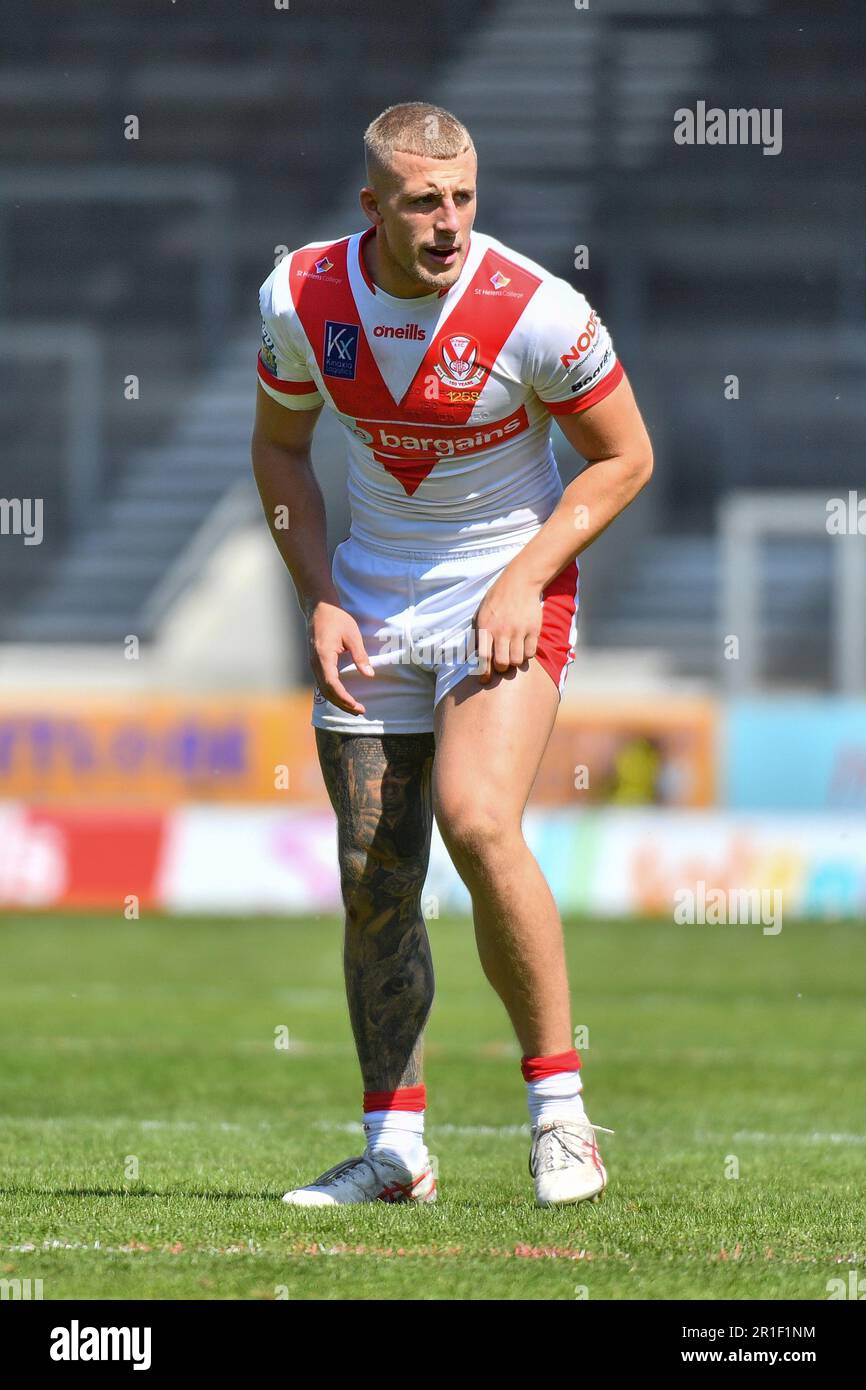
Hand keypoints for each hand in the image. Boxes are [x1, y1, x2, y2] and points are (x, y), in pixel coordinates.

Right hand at [308, 601, 373, 714]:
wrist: (318, 607)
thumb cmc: (336, 618)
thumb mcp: (352, 635)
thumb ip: (360, 656)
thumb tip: (370, 675)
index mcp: (324, 657)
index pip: (332, 685)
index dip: (345, 698)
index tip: (358, 706)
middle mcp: (315, 663)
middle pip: (327, 691)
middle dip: (343, 704)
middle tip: (360, 711)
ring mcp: (313, 663)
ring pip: (323, 689)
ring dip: (338, 700)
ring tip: (354, 707)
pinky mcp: (315, 662)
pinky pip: (322, 682)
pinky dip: (333, 692)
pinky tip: (343, 696)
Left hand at [473, 561, 542, 683]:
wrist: (520, 582)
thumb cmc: (496, 600)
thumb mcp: (480, 614)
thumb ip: (477, 635)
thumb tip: (472, 658)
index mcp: (486, 627)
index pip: (484, 658)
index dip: (483, 673)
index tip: (484, 680)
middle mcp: (502, 631)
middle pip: (502, 663)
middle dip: (501, 668)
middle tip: (501, 664)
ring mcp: (519, 630)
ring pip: (517, 660)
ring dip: (514, 662)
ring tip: (513, 654)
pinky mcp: (534, 629)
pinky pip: (531, 653)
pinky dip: (527, 654)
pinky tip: (523, 647)